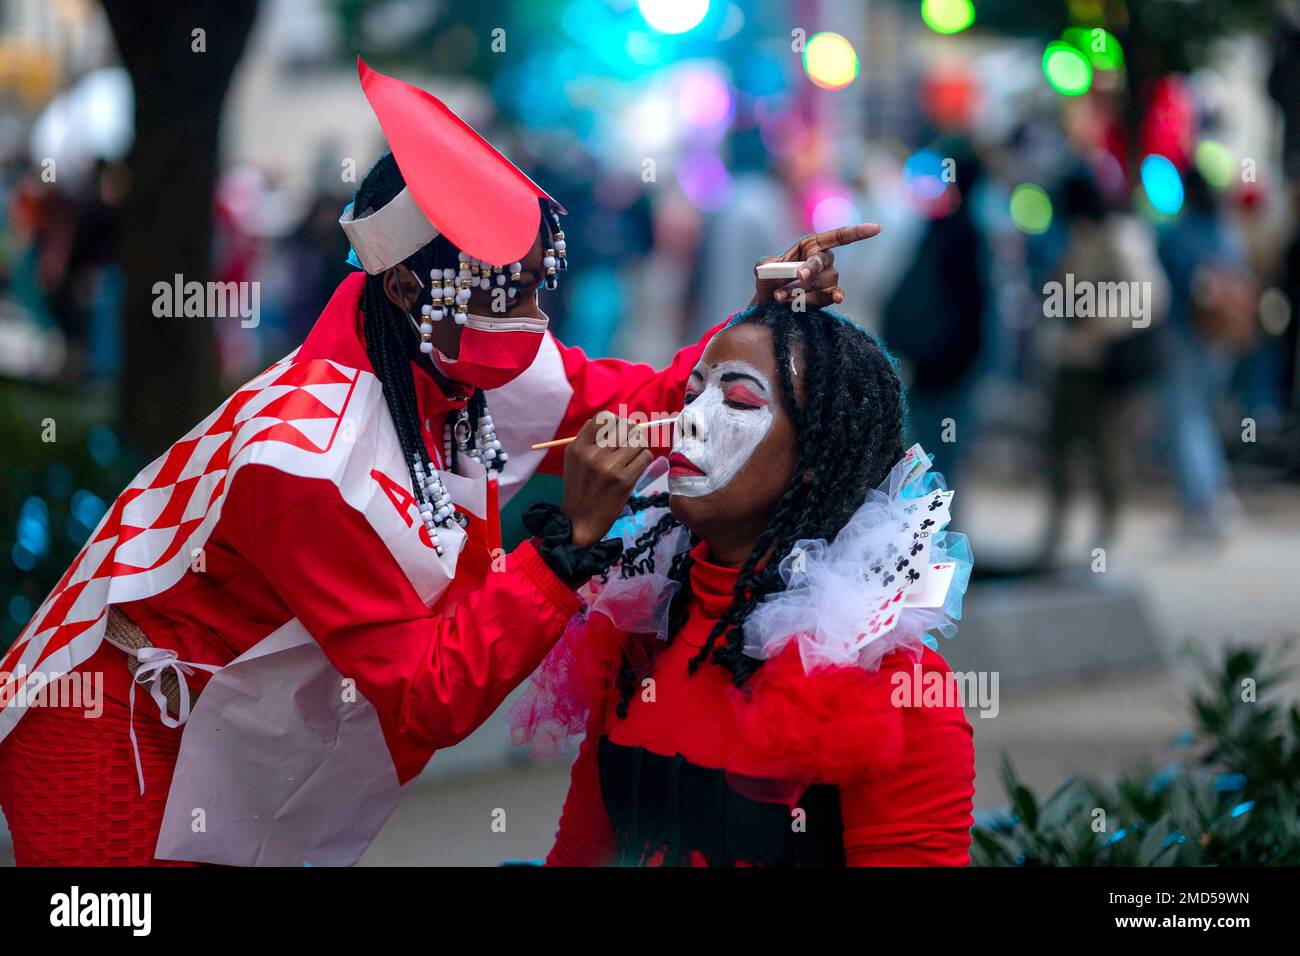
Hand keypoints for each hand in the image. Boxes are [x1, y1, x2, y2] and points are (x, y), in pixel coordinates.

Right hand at [561, 412, 653, 547]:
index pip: (604, 417)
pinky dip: (644, 458)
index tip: (618, 428)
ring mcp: (610, 468)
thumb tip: (615, 420)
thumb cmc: (580, 486)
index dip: (615, 420)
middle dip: (631, 431)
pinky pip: (645, 456)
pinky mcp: (625, 480)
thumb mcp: (574, 458)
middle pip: (625, 426)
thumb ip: (589, 438)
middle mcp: (593, 455)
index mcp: (578, 447)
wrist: (580, 519)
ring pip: (638, 440)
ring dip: (639, 445)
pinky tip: (636, 465)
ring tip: (633, 454)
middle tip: (630, 440)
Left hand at [751, 223, 881, 308]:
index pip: (839, 236)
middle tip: (799, 276)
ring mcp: (827, 280)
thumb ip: (767, 265)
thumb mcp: (763, 268)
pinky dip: (832, 297)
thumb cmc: (769, 280)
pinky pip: (831, 296)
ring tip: (780, 297)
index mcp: (811, 245)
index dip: (858, 232)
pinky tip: (837, 298)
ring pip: (821, 282)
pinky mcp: (826, 297)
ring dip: (799, 291)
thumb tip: (776, 268)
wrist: (768, 304)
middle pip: (823, 262)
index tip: (877, 229)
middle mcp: (824, 260)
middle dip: (811, 267)